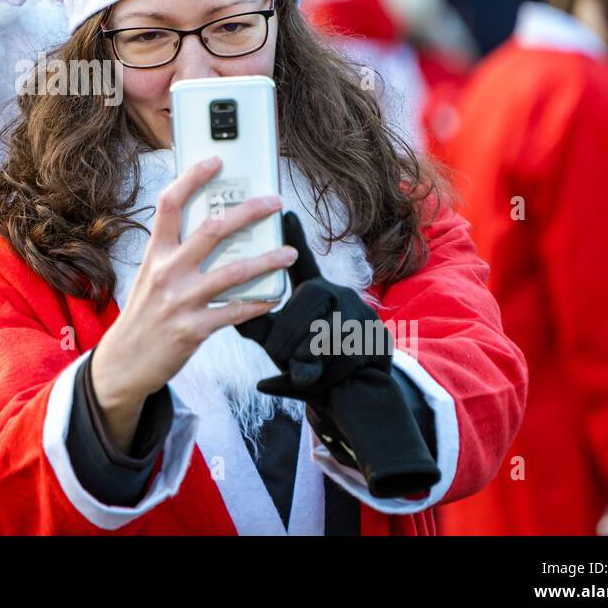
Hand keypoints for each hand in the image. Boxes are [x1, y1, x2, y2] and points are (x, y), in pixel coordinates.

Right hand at [91, 155, 296, 451]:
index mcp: (154, 254)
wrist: (123, 362)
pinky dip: (258, 303)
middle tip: (273, 202)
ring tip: (288, 253)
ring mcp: (180, 301)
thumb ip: (175, 254)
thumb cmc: (143, 314)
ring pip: (232, 272)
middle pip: (211, 230)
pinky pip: (234, 312)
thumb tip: (214, 230)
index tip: (215, 161)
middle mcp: (166, 272)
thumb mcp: (149, 276)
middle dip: (248, 212)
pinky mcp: (193, 329)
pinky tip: (274, 296)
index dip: (192, 178)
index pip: (170, 205)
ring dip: (266, 260)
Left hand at [238, 212, 439, 498]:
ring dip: (306, 359)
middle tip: (277, 353)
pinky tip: (324, 379)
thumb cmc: (309, 364)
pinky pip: (342, 355)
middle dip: (289, 330)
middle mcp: (340, 294)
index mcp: (315, 292)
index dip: (294, 237)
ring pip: (324, 332)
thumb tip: (231, 312)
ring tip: (305, 370)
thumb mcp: (280, 344)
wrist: (353, 396)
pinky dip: (324, 375)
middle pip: (309, 298)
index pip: (304, 261)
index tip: (285, 211)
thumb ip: (259, 328)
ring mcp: (362, 313)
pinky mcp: (376, 337)